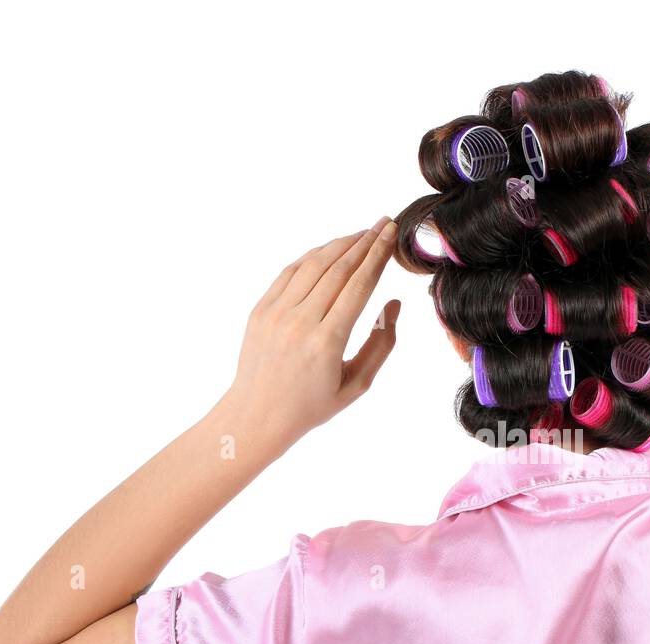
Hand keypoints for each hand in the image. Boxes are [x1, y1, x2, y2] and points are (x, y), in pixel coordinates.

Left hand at [223, 218, 399, 453]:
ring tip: (361, 234)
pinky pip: (290, 273)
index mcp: (326, 342)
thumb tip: (392, 304)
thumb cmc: (312, 405)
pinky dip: (313, 257)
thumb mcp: (357, 384)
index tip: (391, 234)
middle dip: (364, 242)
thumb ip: (380, 344)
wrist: (257, 414)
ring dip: (339, 244)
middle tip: (383, 223)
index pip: (358, 286)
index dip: (377, 256)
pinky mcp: (261, 309)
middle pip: (338, 268)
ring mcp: (276, 313)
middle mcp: (300, 322)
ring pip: (313, 265)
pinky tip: (330, 251)